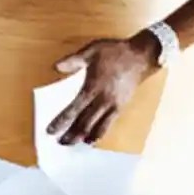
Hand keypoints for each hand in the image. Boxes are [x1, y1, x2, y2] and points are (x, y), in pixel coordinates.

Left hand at [45, 34, 159, 144]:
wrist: (142, 55)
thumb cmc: (116, 52)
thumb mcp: (93, 50)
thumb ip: (74, 60)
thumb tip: (56, 67)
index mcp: (93, 87)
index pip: (74, 109)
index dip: (61, 121)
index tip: (50, 131)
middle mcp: (103, 100)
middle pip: (84, 123)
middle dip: (71, 134)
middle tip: (60, 143)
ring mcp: (113, 105)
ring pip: (97, 127)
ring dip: (84, 137)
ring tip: (73, 144)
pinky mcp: (121, 107)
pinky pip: (109, 124)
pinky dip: (99, 133)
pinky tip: (92, 139)